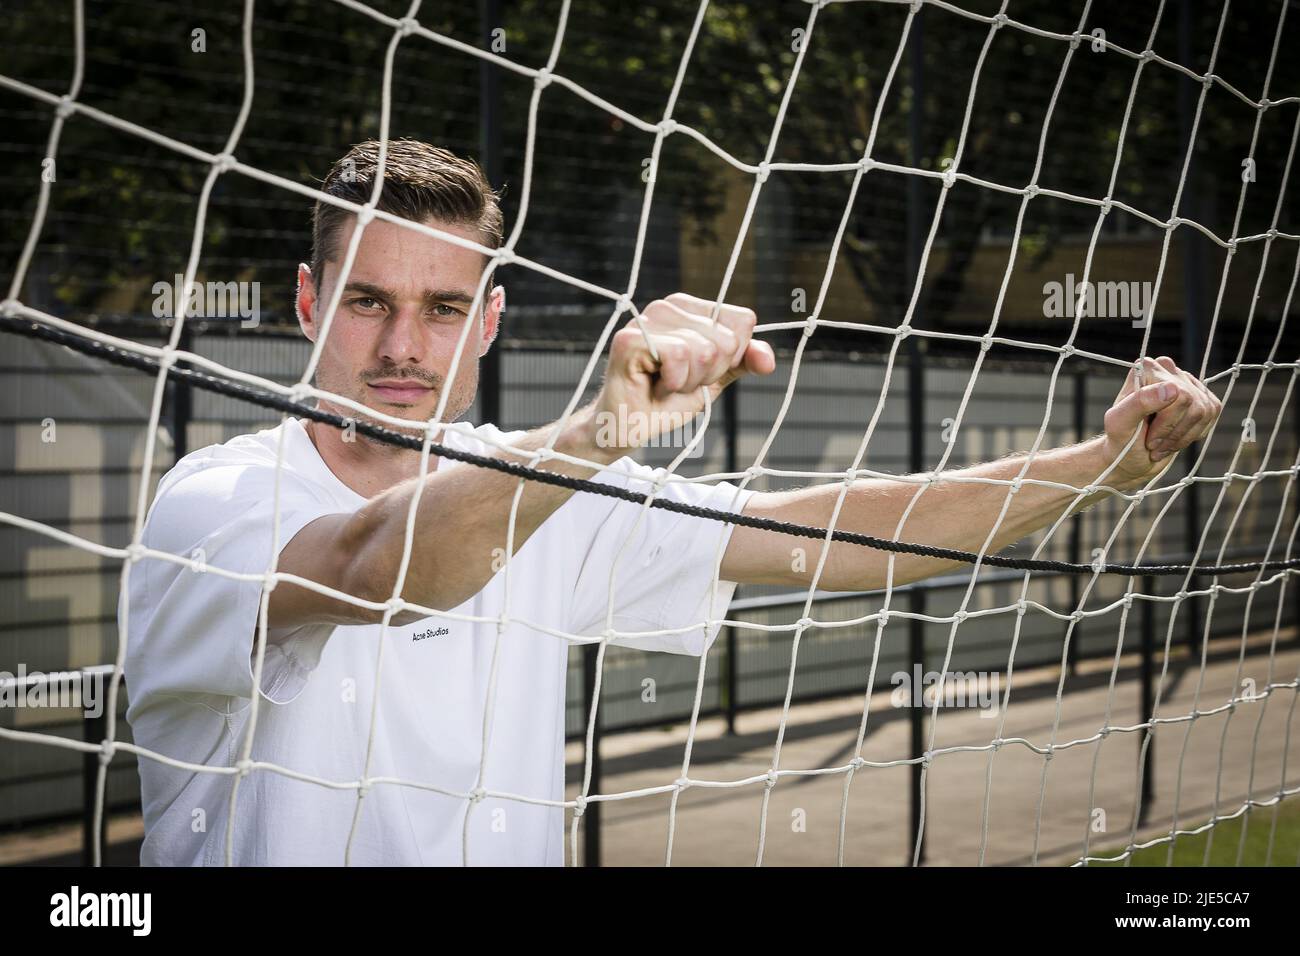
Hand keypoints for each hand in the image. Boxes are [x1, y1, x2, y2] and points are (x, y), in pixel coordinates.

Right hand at [587, 293, 775, 456]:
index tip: (702, 372)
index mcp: (691, 308)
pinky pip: (679, 356)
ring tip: (666, 384)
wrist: (630, 426)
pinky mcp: (631, 338)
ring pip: (705, 349)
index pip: (743, 320)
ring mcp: (648, 319)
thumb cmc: (667, 400)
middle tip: (680, 382)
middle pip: (727, 339)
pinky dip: (674, 382)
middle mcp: (669, 305)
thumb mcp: (715, 379)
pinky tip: (655, 385)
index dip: (732, 356)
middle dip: (709, 373)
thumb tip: (769, 360)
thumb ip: (742, 362)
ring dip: (690, 380)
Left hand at [1099, 356, 1222, 487]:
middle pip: (1191, 401)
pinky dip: (1194, 434)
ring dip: (1182, 436)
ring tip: (1162, 445)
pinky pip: (1212, 414)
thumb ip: (1139, 403)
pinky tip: (1175, 439)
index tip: (1149, 437)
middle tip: (1153, 444)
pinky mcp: (1200, 397)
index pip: (1176, 392)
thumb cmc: (1121, 440)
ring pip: (1203, 410)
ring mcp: (1186, 383)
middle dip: (1173, 431)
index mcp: (1146, 370)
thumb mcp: (1119, 424)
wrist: (1130, 456)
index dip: (1166, 421)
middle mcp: (1167, 370)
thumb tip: (1171, 388)